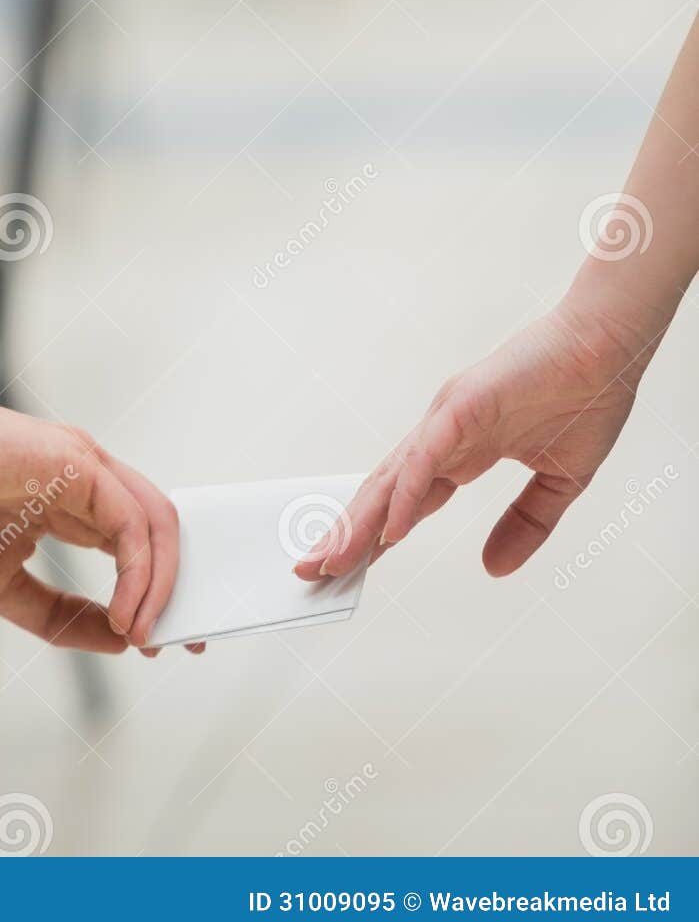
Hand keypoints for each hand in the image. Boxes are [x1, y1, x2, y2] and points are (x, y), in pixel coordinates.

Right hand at [0, 393, 185, 652]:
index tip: (155, 641)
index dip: (152, 592)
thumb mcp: (1, 584)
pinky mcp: (80, 464)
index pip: (133, 546)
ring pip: (158, 524)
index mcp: (67, 501)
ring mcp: (86, 468)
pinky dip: (139, 572)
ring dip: (163, 586)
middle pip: (160, 533)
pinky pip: (132, 522)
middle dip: (178, 590)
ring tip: (146, 636)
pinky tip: (125, 613)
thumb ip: (57, 615)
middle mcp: (87, 481)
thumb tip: (115, 642)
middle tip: (183, 641)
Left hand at [296, 295, 655, 582]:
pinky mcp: (465, 405)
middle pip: (386, 493)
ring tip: (333, 560)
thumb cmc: (587, 399)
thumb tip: (492, 567)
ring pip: (395, 477)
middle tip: (313, 571)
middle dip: (349, 534)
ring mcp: (450, 418)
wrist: (609, 350)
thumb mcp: (558, 483)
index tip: (348, 570)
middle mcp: (445, 434)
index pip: (408, 502)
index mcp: (464, 451)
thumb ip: (525, 524)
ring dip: (362, 520)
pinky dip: (409, 494)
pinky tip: (391, 530)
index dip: (375, 537)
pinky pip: (428, 457)